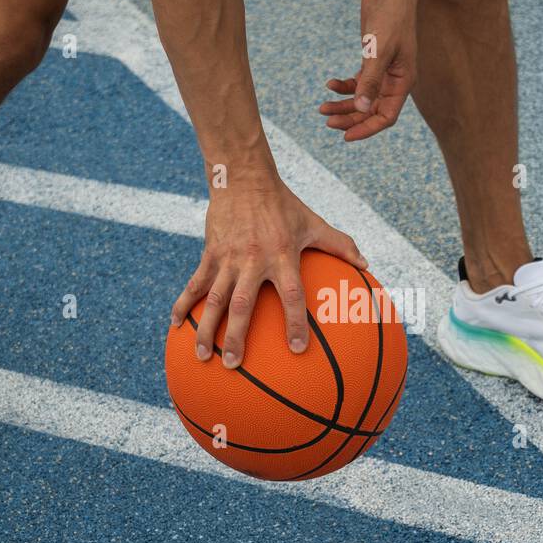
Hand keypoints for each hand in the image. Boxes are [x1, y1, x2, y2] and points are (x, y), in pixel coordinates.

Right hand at [171, 175, 366, 368]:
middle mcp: (253, 260)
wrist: (244, 178)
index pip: (292, 295)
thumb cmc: (284, 205)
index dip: (296, 322)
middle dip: (237, 336)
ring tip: (202, 356)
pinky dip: (183, 305)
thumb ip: (340, 244)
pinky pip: (195, 283)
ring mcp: (228, 259)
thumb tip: (367, 264)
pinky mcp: (210, 254)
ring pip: (214, 299)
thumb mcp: (313, 223)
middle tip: (233, 364)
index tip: (298, 348)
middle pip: (243, 304)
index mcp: (282, 256)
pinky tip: (176, 326)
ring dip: (206, 329)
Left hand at [319, 0, 416, 140]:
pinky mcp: (372, 60)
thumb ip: (369, 81)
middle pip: (371, 110)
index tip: (345, 136)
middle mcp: (395, 81)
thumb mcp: (377, 52)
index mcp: (402, 83)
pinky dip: (344, 86)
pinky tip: (330, 84)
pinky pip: (358, 81)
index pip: (386, 117)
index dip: (366, 129)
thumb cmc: (390, 19)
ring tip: (322, 108)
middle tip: (327, 121)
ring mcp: (383, 71)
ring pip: (363, 98)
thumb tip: (361, 108)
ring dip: (343, 104)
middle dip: (350, 118)